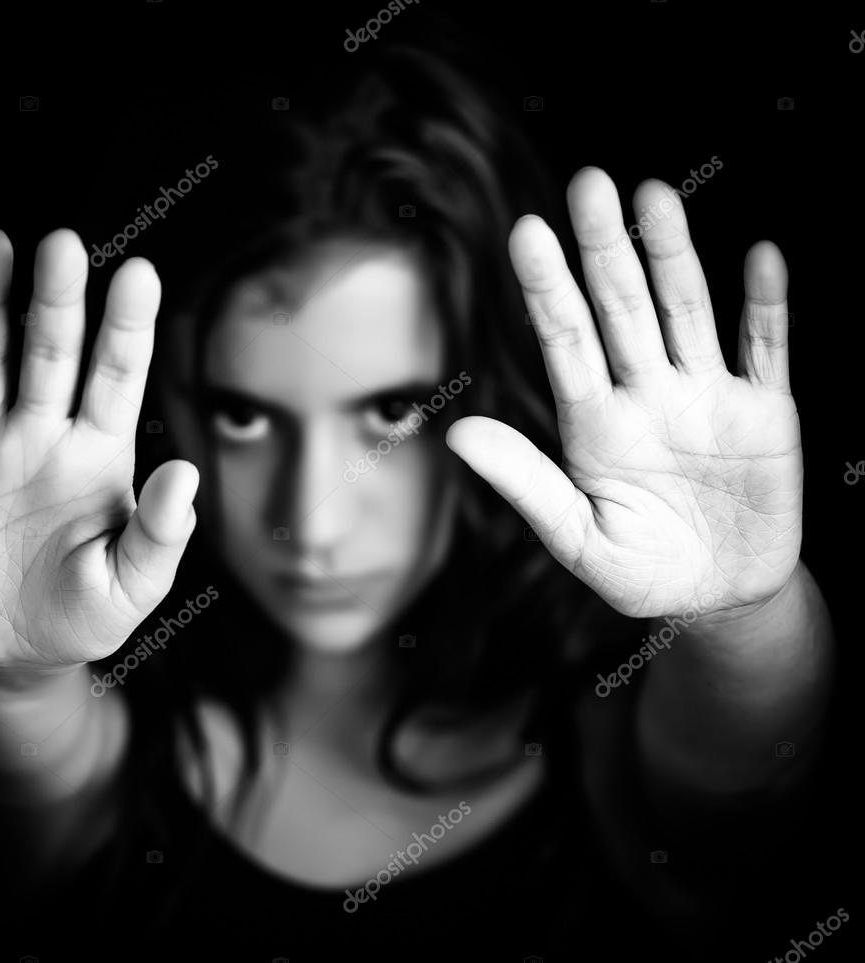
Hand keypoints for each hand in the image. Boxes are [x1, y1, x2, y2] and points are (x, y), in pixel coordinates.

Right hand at [0, 229, 198, 669]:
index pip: (117, 378)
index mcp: (99, 456)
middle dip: (55, 301)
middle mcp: (43, 436)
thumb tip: (185, 473)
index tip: (139, 272)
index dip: (127, 328)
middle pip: (49, 355)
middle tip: (62, 242)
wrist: (12, 647)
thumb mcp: (133, 586)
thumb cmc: (86, 613)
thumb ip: (161, 534)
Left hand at [447, 168, 800, 619]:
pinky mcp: (766, 413)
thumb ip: (525, 483)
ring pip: (686, 312)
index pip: (566, 342)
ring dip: (673, 256)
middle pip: (621, 309)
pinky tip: (760, 257)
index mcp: (595, 424)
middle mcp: (646, 395)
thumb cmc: (640, 568)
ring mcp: (705, 397)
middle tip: (587, 183)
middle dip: (605, 249)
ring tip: (653, 195)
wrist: (718, 596)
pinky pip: (767, 350)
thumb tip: (457, 434)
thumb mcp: (577, 537)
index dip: (548, 290)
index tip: (526, 233)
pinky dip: (767, 307)